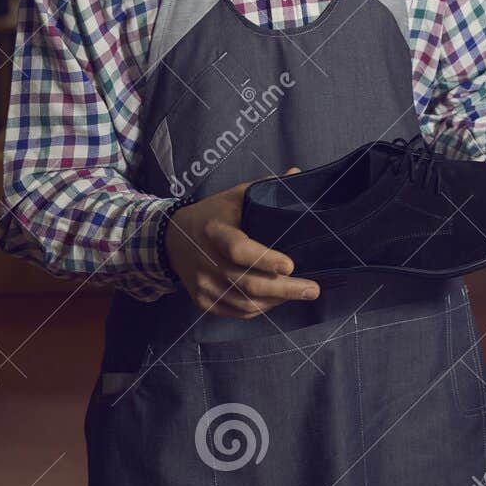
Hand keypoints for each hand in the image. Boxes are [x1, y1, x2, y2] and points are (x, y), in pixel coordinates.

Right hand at [164, 168, 321, 318]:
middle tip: (313, 289)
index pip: (239, 250)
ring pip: (244, 302)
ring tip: (303, 292)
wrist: (173, 239)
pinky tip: (279, 299)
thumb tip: (299, 174)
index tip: (290, 265)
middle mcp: (206, 261)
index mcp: (215, 231)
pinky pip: (237, 310)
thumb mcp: (235, 196)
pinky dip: (261, 307)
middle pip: (247, 283)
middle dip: (284, 289)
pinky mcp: (204, 300)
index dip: (265, 259)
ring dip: (277, 300)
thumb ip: (267, 187)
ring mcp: (203, 285)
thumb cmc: (213, 215)